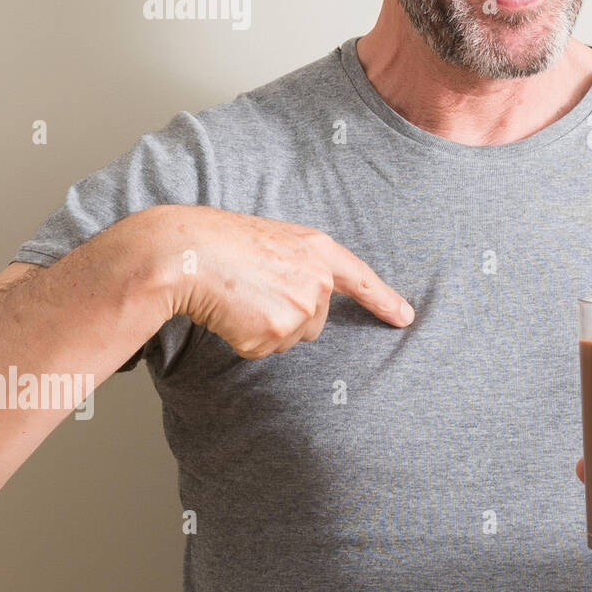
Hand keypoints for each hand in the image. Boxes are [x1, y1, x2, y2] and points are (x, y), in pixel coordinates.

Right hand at [150, 205, 413, 357]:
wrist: (186, 252)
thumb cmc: (222, 241)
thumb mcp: (276, 241)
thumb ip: (303, 266)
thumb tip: (310, 306)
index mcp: (319, 249)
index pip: (361, 279)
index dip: (384, 300)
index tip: (405, 317)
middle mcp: (318, 280)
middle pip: (314, 320)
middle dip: (286, 314)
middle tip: (252, 288)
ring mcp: (300, 307)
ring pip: (288, 338)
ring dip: (263, 327)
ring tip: (238, 296)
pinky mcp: (275, 332)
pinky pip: (262, 349)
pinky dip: (242, 338)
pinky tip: (229, 312)